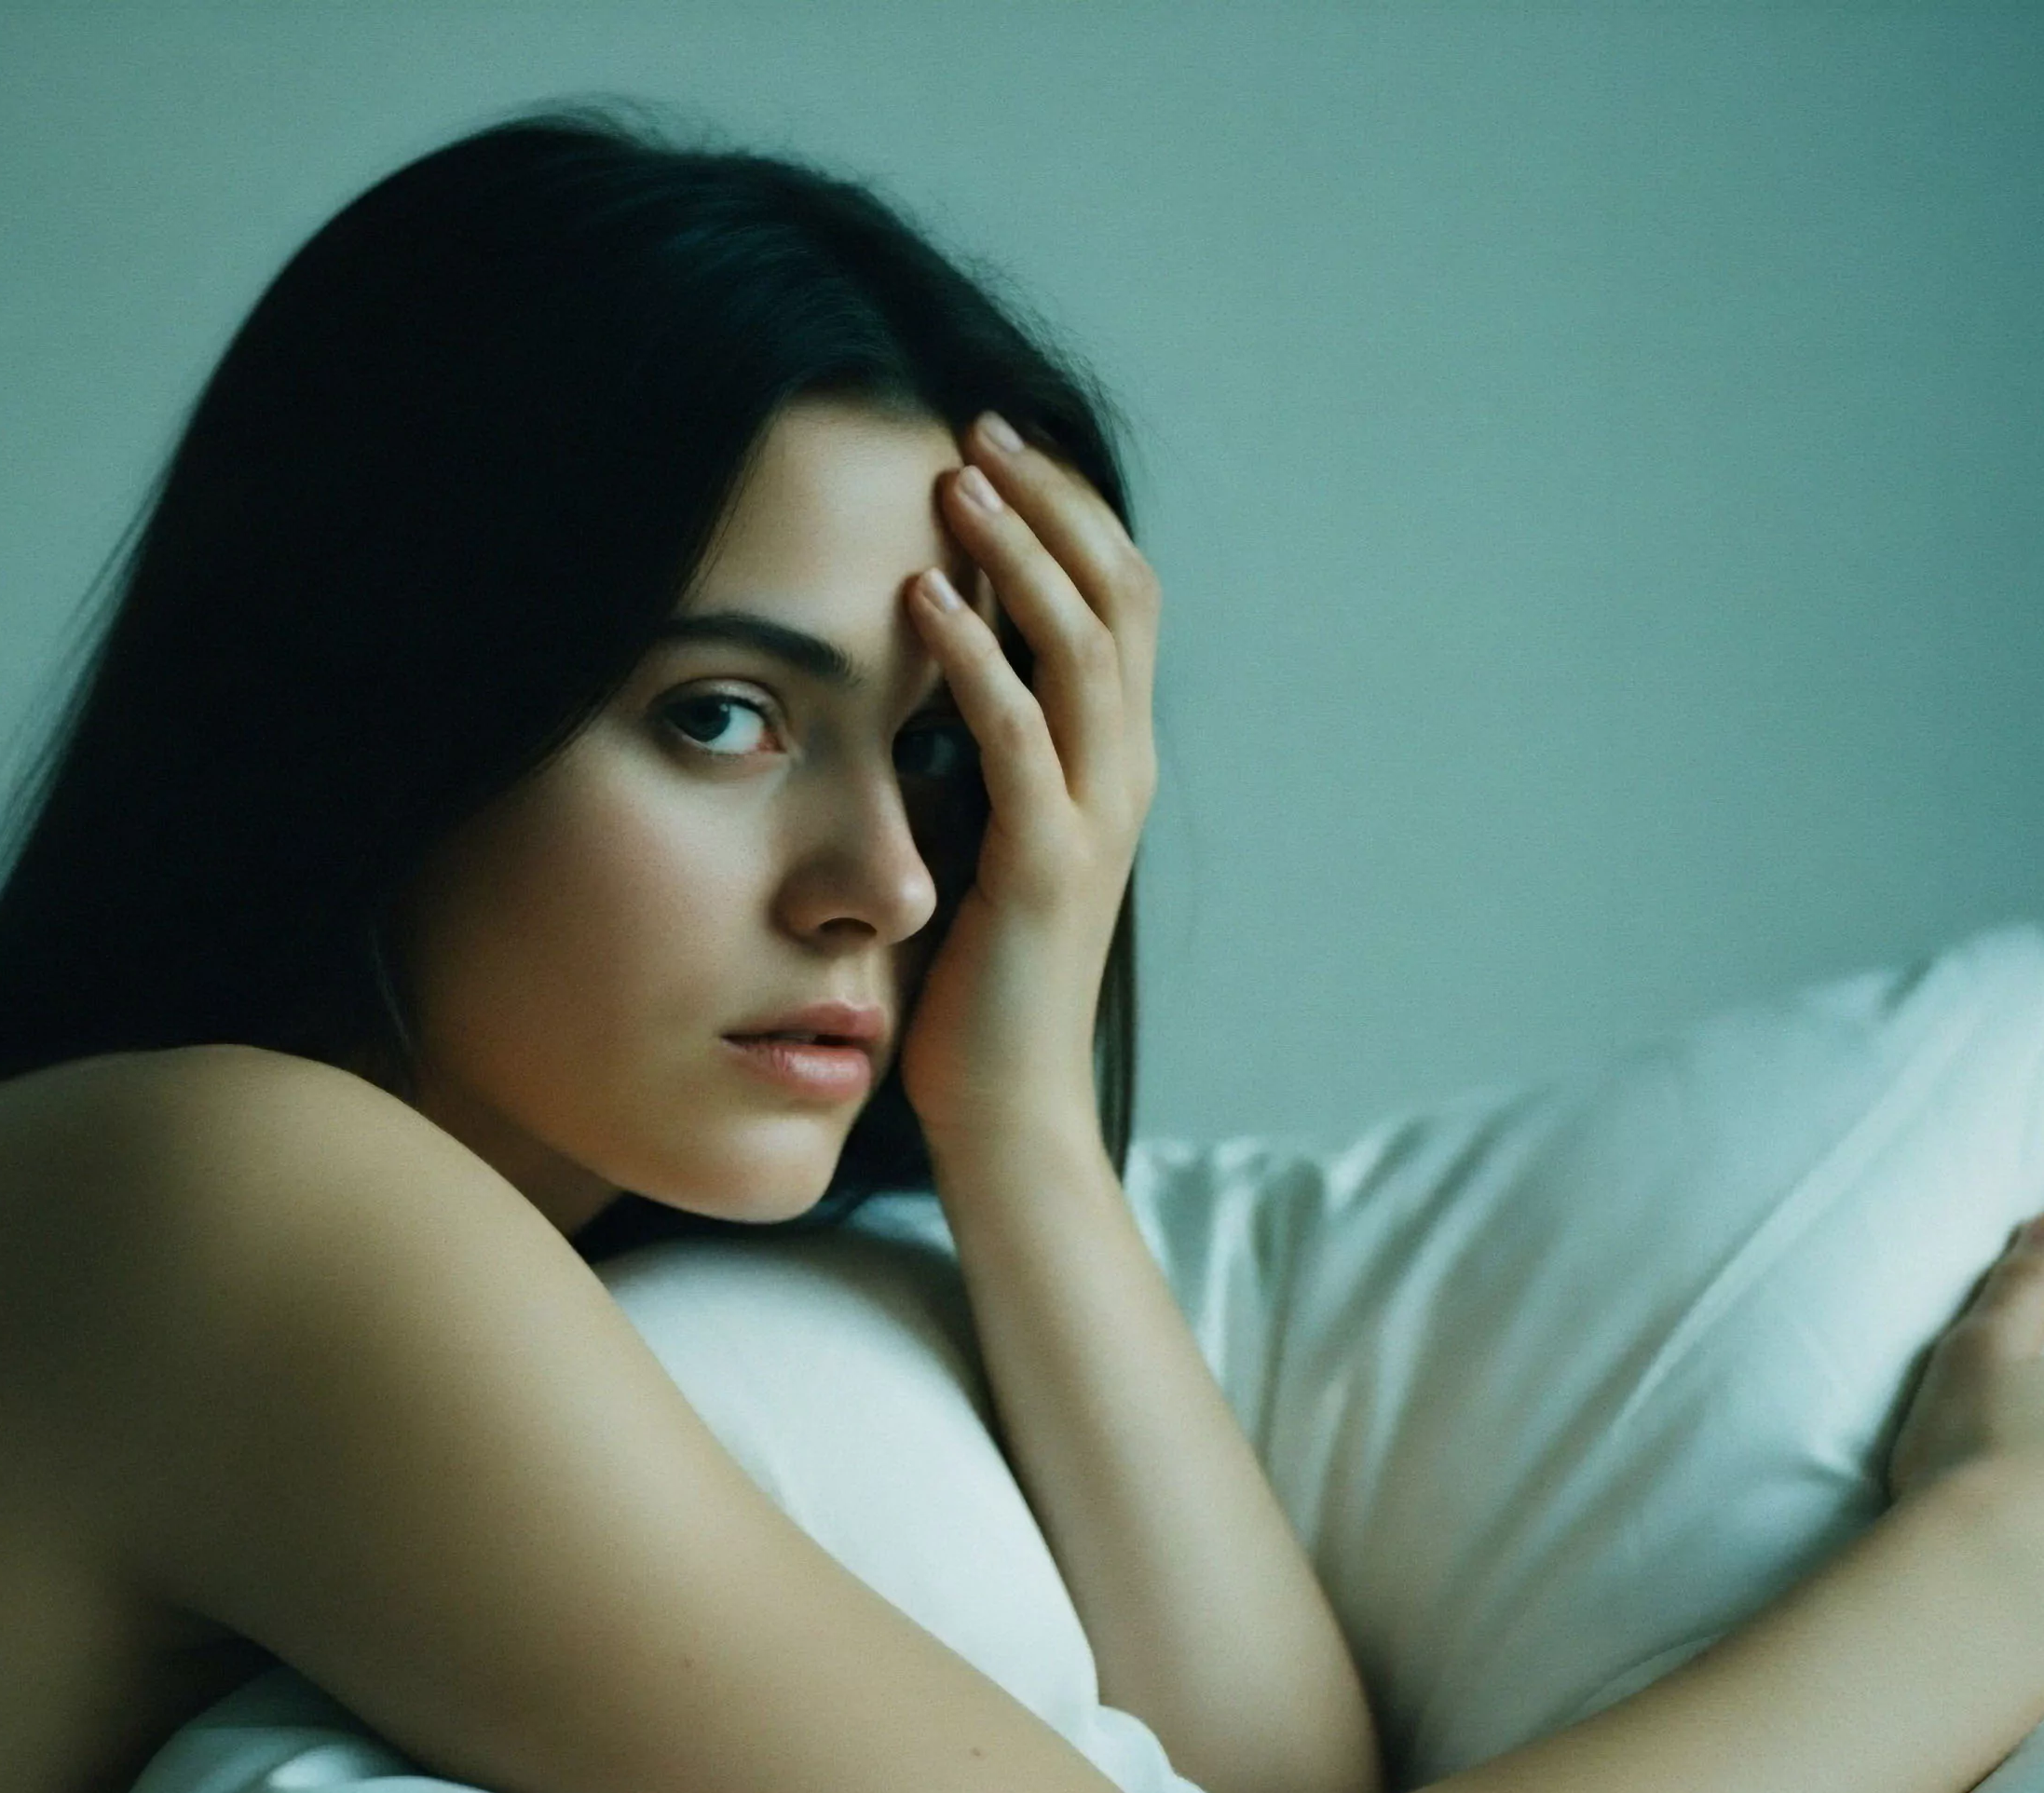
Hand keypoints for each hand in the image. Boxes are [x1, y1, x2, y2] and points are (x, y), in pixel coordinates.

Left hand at [894, 411, 1156, 1163]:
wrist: (1007, 1113)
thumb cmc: (974, 982)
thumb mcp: (974, 834)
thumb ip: (972, 753)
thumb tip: (919, 660)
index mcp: (1112, 762)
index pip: (1118, 600)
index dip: (1068, 513)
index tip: (993, 444)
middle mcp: (1123, 776)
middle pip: (1118, 594)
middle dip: (1050, 501)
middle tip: (976, 428)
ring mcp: (1096, 819)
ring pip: (1084, 647)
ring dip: (1018, 554)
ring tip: (955, 484)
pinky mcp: (1047, 867)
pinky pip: (1022, 736)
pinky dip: (975, 657)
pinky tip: (921, 599)